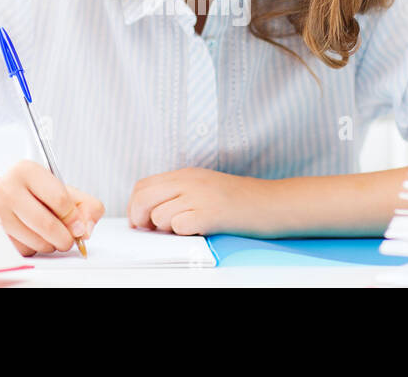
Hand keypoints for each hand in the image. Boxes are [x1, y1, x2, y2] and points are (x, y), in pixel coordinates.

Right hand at [0, 160, 104, 255]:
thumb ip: (86, 205)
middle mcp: (7, 189)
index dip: (74, 218)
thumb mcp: (61, 190)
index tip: (78, 226)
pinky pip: (23, 250)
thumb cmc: (32, 194)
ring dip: (50, 245)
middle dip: (65, 238)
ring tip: (48, 235)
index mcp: (27, 171)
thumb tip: (86, 230)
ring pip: (36, 241)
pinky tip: (30, 236)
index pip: (59, 199)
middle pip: (47, 224)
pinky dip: (34, 248)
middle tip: (68, 239)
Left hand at [127, 167, 273, 236]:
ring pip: (159, 216)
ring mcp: (200, 197)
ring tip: (186, 228)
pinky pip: (179, 227)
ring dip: (166, 228)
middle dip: (140, 218)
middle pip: (144, 199)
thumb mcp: (205, 187)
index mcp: (186, 174)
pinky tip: (199, 231)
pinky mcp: (211, 214)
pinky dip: (184, 234)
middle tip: (151, 230)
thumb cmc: (241, 201)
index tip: (140, 221)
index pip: (143, 185)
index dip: (134, 205)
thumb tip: (149, 213)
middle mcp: (190, 182)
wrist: (273, 203)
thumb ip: (179, 193)